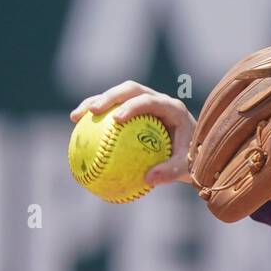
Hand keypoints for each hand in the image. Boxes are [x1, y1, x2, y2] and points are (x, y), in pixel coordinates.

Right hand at [70, 81, 197, 186]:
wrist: (195, 150)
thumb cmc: (192, 159)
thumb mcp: (186, 168)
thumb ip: (170, 172)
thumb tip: (149, 180)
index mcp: (172, 108)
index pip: (150, 101)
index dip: (132, 106)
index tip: (116, 119)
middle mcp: (158, 100)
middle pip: (130, 90)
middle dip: (109, 97)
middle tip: (92, 111)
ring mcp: (146, 103)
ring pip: (118, 96)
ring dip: (96, 102)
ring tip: (76, 117)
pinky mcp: (136, 111)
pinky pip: (113, 111)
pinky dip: (97, 119)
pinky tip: (78, 132)